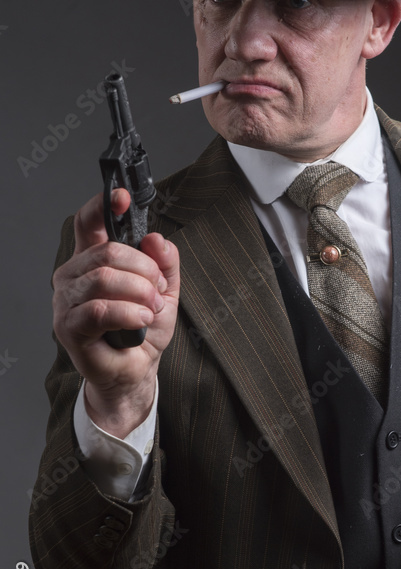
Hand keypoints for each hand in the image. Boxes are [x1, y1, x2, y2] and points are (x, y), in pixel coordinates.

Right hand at [52, 188, 179, 436]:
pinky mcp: (68, 327)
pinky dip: (128, 312)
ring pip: (104, 278)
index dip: (103, 205)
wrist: (136, 370)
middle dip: (144, 269)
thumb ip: (165, 261)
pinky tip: (142, 319)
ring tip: (152, 308)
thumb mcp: (165, 290)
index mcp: (92, 259)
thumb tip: (156, 238)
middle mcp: (73, 275)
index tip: (123, 198)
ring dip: (139, 292)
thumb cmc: (143, 330)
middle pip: (108, 251)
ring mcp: (67, 300)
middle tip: (159, 290)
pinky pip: (99, 309)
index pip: (89, 222)